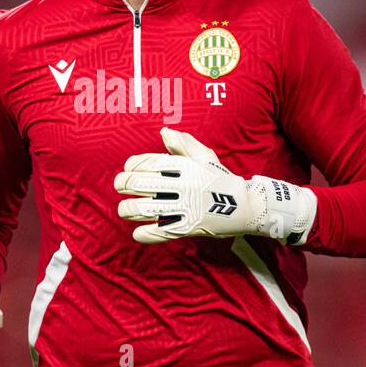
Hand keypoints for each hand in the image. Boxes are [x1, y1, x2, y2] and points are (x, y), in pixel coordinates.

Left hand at [114, 127, 316, 244]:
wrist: (245, 206)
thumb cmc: (220, 178)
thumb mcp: (205, 156)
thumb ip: (183, 144)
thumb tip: (164, 132)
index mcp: (184, 166)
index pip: (148, 163)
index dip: (132, 166)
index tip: (127, 169)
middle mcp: (182, 185)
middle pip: (140, 183)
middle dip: (123, 184)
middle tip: (120, 187)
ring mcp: (185, 208)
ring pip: (144, 208)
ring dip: (127, 209)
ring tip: (124, 210)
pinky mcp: (188, 228)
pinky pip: (160, 233)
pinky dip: (145, 234)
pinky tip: (137, 233)